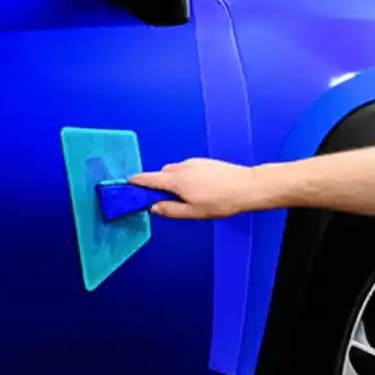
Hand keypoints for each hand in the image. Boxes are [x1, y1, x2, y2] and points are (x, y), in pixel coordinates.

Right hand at [129, 159, 260, 219]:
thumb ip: (169, 210)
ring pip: (174, 171)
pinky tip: (200, 190)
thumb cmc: (221, 201)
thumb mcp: (193, 213)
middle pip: (161, 174)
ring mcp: (193, 162)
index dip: (136, 182)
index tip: (128, 184)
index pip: (148, 179)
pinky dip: (185, 178)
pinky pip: (187, 169)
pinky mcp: (203, 162)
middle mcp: (182, 167)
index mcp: (176, 181)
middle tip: (166, 201)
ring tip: (188, 197)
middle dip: (159, 185)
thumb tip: (153, 207)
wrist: (246, 187)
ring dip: (174, 182)